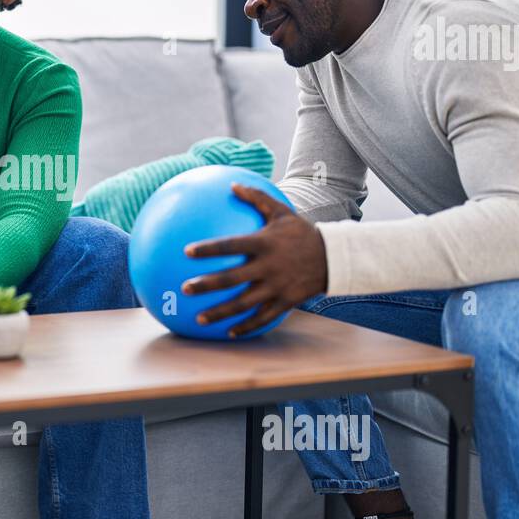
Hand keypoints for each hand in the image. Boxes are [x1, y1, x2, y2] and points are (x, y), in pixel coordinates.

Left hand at [180, 183, 326, 336]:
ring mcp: (277, 287)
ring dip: (220, 312)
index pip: (231, 246)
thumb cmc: (302, 233)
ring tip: (198, 319)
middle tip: (185, 289)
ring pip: (243, 304)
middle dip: (206, 285)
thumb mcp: (282, 212)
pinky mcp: (286, 302)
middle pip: (232, 279)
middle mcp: (269, 267)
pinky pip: (263, 318)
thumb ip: (257, 198)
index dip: (209, 249)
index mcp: (265, 244)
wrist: (334, 258)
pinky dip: (246, 327)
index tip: (186, 252)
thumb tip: (232, 185)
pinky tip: (228, 333)